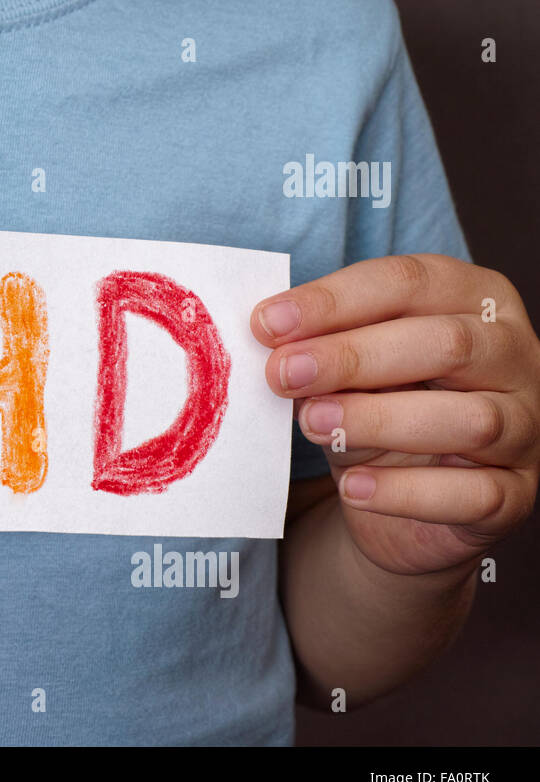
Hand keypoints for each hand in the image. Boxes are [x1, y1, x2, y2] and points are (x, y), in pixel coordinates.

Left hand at [253, 254, 539, 575]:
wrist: (400, 499)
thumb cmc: (376, 407)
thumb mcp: (347, 368)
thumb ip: (323, 347)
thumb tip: (271, 336)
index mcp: (476, 300)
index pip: (412, 282)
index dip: (336, 299)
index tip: (268, 323)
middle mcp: (515, 356)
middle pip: (447, 344)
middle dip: (354, 356)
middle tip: (284, 374)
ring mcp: (527, 427)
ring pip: (469, 418)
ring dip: (380, 419)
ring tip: (313, 423)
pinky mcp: (516, 494)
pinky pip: (472, 494)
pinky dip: (406, 492)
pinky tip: (352, 487)